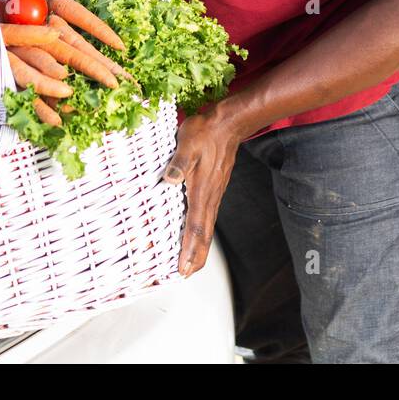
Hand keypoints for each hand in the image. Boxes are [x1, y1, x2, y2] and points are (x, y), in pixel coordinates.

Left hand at [161, 106, 243, 276]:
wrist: (228, 124)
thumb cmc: (206, 132)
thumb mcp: (187, 143)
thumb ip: (179, 162)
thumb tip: (169, 179)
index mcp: (202, 191)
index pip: (195, 228)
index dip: (189, 250)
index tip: (184, 269)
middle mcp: (210, 197)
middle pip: (204, 235)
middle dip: (196, 257)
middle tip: (186, 275)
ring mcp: (214, 194)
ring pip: (206, 227)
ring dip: (198, 247)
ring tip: (190, 263)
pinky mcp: (214, 188)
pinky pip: (207, 217)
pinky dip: (200, 232)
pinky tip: (194, 234)